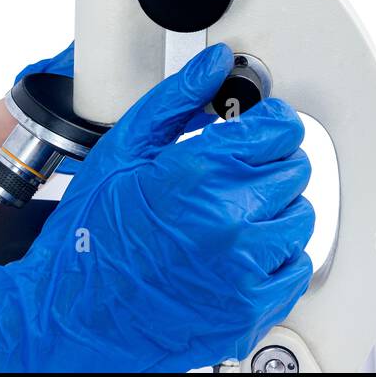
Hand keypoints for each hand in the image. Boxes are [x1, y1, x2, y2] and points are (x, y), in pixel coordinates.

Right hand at [0, 44, 313, 372]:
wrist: (75, 314)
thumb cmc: (92, 233)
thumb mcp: (124, 148)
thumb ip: (178, 98)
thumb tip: (217, 63)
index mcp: (197, 173)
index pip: (280, 128)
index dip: (270, 120)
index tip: (258, 124)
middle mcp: (227, 221)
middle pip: (294, 168)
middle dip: (269, 160)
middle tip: (234, 169)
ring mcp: (243, 271)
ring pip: (300, 216)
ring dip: (275, 207)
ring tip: (232, 210)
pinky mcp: (249, 311)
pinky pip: (297, 269)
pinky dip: (276, 255)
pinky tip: (240, 249)